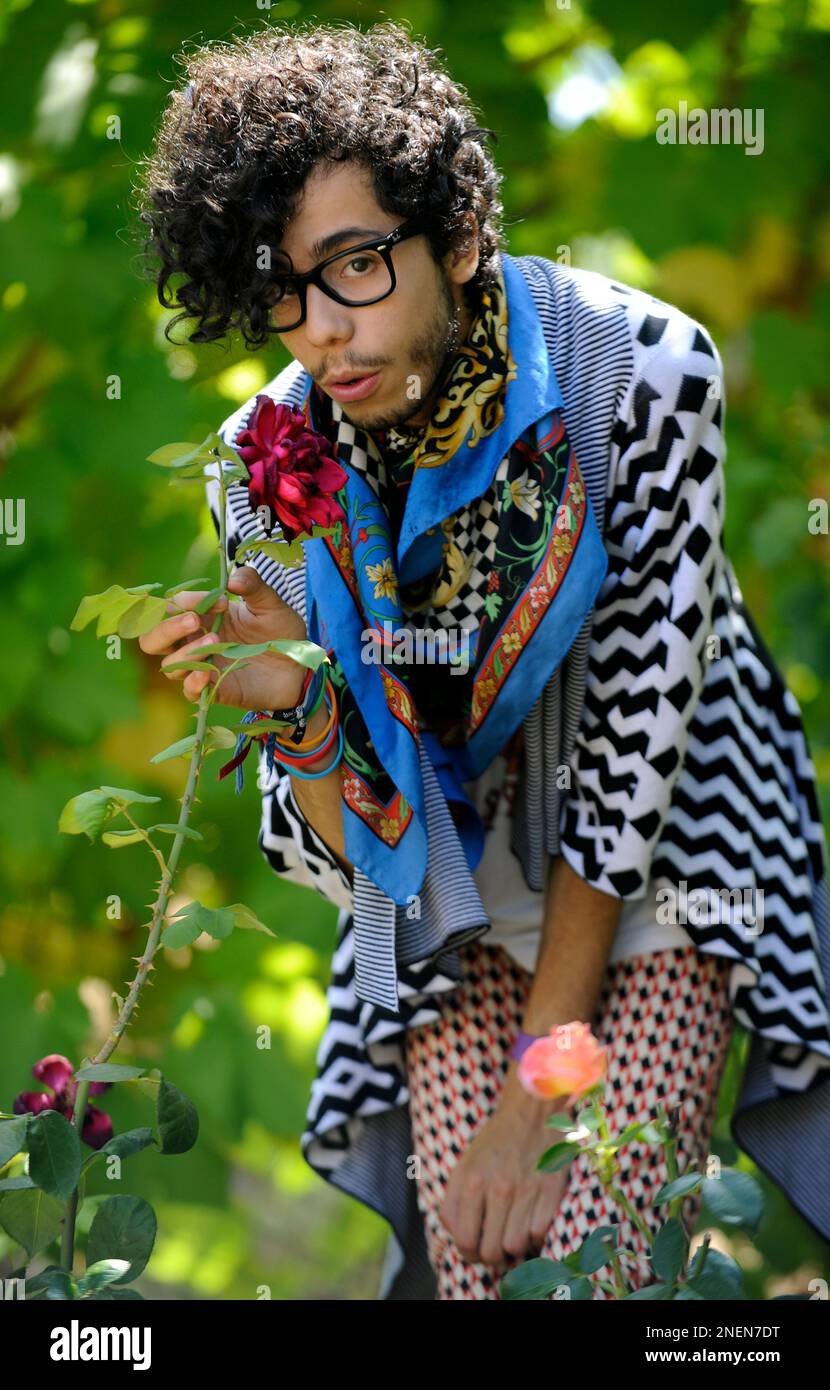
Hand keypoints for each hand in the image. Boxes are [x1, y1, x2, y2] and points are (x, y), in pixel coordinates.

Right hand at [138, 565, 308, 710]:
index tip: (223, 600)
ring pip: (169, 664)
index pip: (173, 606)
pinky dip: (193, 681)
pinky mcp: (214, 689)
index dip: (188, 600)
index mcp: (203, 616)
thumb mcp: (270, 604)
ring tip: (214, 642)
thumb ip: (253, 585)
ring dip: (186, 652)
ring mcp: (202, 666)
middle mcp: (195, 641)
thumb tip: (232, 579)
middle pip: (153, 638)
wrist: (301, 665)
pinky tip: (207, 672)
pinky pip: (189, 690)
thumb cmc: (281, 632)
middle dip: (166, 627)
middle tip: (194, 620)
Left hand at [438, 1090, 575, 1266]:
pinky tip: (531, 1221)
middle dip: (491, 1257)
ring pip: (515, 1247)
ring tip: (513, 1235)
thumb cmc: (495, 1141)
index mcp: (470, 1180)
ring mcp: (525, 1190)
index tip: (475, 1251)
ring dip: (514, 1248)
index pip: (464, 1239)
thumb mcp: (465, 1164)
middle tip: (495, 1248)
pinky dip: (535, 1235)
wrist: (531, 1111)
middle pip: (490, 1251)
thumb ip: (455, 1201)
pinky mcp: (550, 1191)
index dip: (468, 1254)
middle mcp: (497, 1187)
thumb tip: (458, 1239)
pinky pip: (539, 1234)